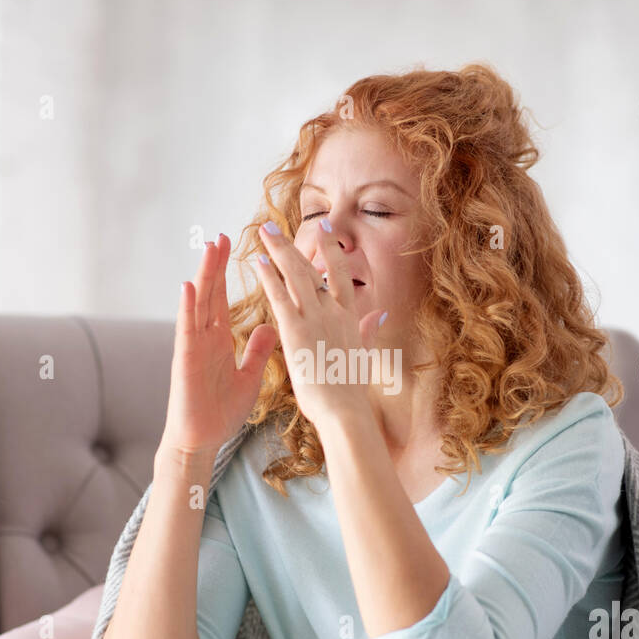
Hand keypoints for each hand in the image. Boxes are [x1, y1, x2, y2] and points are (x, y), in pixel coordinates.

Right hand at [160, 233, 277, 457]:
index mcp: (220, 341)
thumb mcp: (249, 377)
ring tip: (209, 248)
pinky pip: (187, 330)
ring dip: (204, 275)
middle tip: (222, 236)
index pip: (225, 301)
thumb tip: (271, 327)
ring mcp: (194, 346)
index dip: (230, 275)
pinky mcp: (186, 360)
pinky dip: (187, 307)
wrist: (203, 441)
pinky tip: (188, 286)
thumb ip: (257, 351)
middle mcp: (205, 339)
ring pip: (199, 304)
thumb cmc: (222, 413)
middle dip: (216, 265)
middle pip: (211, 294)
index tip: (239, 249)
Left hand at [254, 219, 387, 431]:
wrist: (345, 411)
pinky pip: (280, 297)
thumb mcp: (364, 355)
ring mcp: (315, 319)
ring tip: (264, 232)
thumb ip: (369, 330)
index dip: (331, 249)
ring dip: (278, 251)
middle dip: (293, 245)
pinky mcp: (295, 331)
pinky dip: (269, 277)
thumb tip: (381, 314)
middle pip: (312, 269)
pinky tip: (257, 262)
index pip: (340, 275)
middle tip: (275, 226)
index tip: (324, 226)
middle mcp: (333, 312)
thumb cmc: (352, 391)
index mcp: (349, 318)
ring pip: (295, 276)